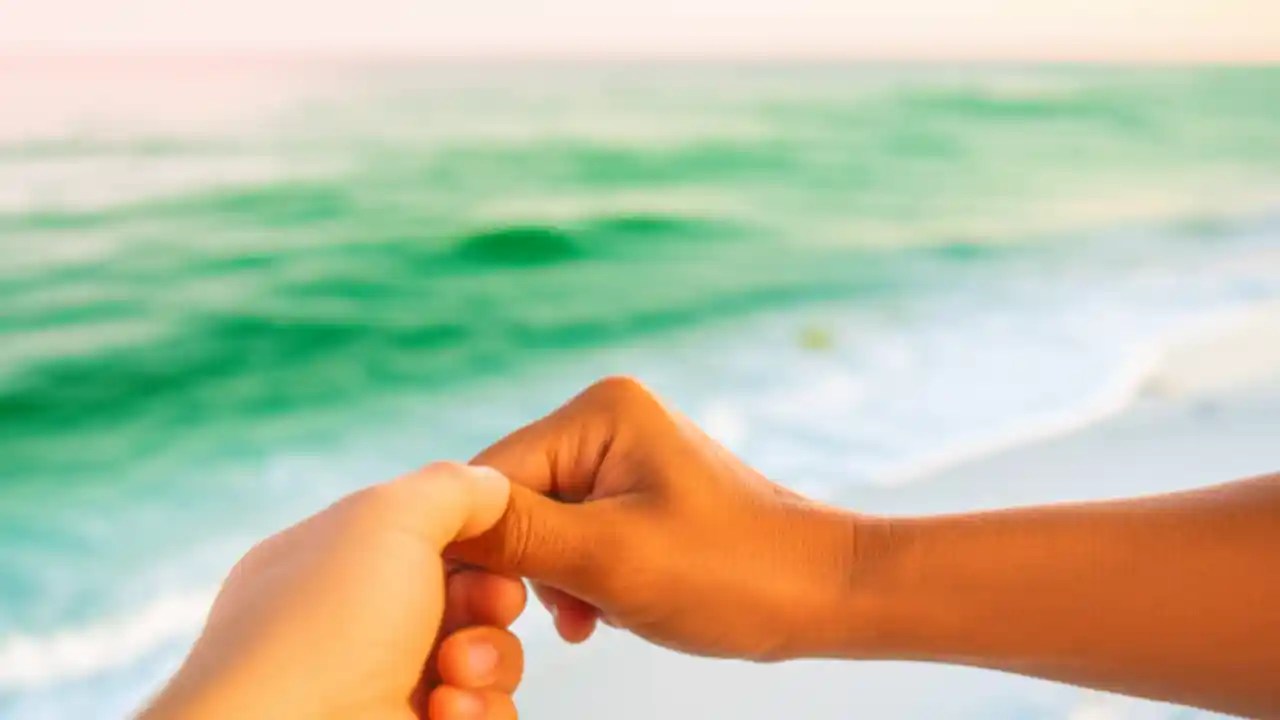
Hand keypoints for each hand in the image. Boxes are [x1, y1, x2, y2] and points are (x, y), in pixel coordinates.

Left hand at [142, 463, 525, 719]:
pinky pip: (486, 713)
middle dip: (490, 604)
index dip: (474, 544)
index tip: (493, 550)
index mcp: (334, 564)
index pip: (427, 539)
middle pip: (469, 600)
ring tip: (453, 676)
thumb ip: (449, 488)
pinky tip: (446, 712)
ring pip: (487, 661)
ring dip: (488, 662)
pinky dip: (481, 711)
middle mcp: (358, 627)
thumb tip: (493, 489)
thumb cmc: (328, 626)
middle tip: (484, 610)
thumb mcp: (386, 517)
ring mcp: (386, 689)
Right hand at [452, 377, 860, 660]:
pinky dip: (580, 581)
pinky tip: (602, 613)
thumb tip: (431, 526)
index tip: (472, 609)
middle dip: (526, 566)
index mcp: (599, 411)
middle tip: (557, 614)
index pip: (491, 478)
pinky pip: (576, 538)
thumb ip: (516, 537)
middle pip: (514, 501)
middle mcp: (606, 420)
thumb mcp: (609, 559)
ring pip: (542, 528)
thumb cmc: (733, 572)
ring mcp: (624, 458)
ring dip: (554, 580)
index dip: (472, 545)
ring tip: (595, 612)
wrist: (824, 595)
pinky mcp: (637, 496)